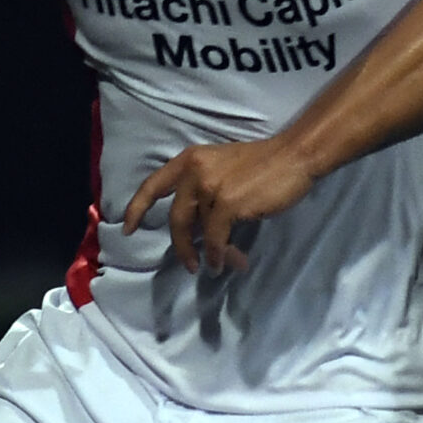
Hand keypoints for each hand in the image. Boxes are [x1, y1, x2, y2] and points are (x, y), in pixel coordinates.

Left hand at [123, 135, 317, 273]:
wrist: (294, 156)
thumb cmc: (263, 165)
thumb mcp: (224, 170)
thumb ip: (206, 194)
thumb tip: (202, 235)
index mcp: (190, 159)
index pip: (154, 184)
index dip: (137, 208)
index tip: (128, 228)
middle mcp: (194, 171)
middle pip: (176, 217)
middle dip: (182, 245)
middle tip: (189, 265)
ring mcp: (210, 186)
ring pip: (200, 231)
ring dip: (210, 253)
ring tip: (220, 266)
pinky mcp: (228, 203)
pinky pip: (217, 238)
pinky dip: (220, 255)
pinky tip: (227, 263)